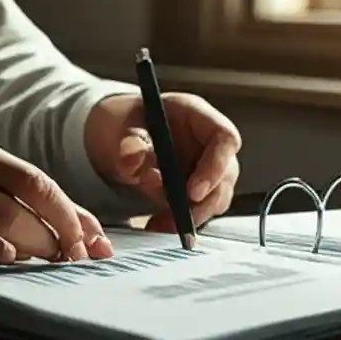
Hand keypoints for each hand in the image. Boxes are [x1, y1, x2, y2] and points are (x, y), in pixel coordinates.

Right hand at [0, 130, 114, 265]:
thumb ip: (24, 189)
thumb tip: (90, 229)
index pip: (33, 181)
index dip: (67, 213)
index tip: (88, 238)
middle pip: (17, 213)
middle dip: (52, 239)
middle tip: (66, 254)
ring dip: (25, 252)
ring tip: (33, 255)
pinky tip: (1, 257)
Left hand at [86, 93, 240, 231]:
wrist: (114, 139)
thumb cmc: (121, 123)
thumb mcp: (116, 126)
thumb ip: (126, 142)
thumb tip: (133, 156)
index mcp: (196, 114)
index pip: (225, 138)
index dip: (216, 167)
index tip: (192, 193)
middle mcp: (208, 141)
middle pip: (226, 175)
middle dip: (202, 203)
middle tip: (174, 220)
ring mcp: (207, 166)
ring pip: (216, 197)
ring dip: (190, 216)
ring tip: (159, 225)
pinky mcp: (199, 189)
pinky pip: (200, 209)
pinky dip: (181, 221)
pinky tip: (159, 224)